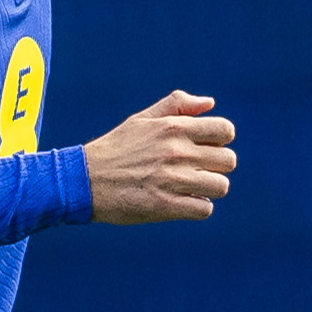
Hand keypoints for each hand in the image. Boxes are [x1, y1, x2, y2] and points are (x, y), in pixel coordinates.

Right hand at [84, 90, 237, 222]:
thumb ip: (177, 106)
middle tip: (196, 170)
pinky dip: (197, 208)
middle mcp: (176, 152)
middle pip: (228, 161)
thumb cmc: (115, 148)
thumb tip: (210, 103)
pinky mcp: (165, 206)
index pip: (225, 130)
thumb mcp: (142, 119)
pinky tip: (181, 202)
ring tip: (189, 187)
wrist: (82, 180)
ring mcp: (172, 180)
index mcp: (173, 128)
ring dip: (209, 189)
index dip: (220, 140)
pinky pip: (204, 209)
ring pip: (221, 186)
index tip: (205, 148)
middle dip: (216, 167)